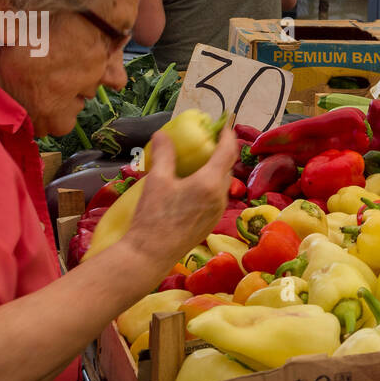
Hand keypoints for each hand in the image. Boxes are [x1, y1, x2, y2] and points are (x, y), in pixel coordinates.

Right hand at [126, 126, 238, 270]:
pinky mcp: (211, 223)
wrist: (151, 254)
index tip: (224, 126)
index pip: (228, 152)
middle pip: (226, 168)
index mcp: (210, 183)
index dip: (228, 136)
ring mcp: (217, 212)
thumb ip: (164, 155)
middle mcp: (219, 197)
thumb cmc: (153, 216)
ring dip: (215, 171)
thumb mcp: (157, 180)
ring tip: (198, 163)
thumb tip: (162, 134)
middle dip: (220, 153)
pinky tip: (192, 186)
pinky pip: (216, 197)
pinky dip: (210, 186)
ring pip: (222, 184)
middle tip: (206, 142)